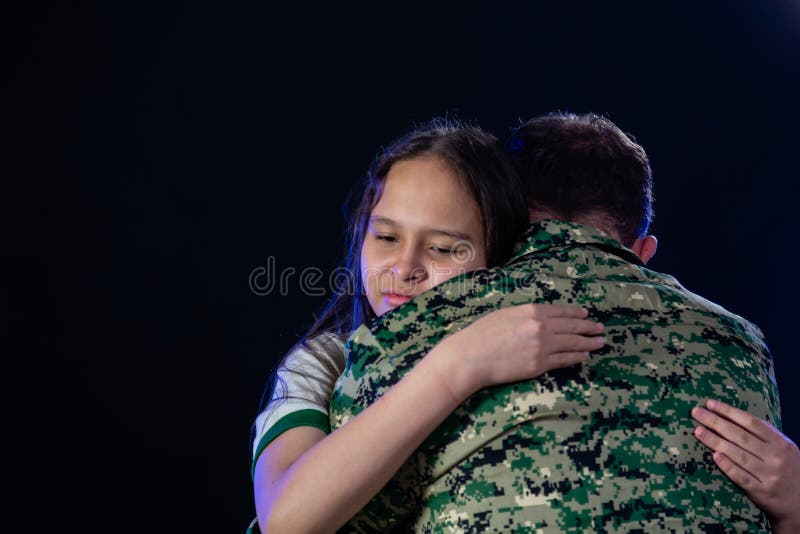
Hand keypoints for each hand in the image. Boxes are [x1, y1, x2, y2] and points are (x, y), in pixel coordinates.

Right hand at [431, 303, 603, 399]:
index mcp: (531, 311)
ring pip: (573, 344)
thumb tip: (540, 318)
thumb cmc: (481, 334)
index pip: (562, 311)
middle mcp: (541, 327)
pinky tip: (585, 355)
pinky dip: (577, 357)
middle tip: (601, 328)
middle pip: (572, 327)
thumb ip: (525, 315)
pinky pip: (564, 360)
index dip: (577, 313)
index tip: (587, 314)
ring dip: (589, 342)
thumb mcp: (505, 314)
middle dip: (589, 327)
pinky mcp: (539, 365)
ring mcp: (542, 347)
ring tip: (600, 342)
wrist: (471, 356)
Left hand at [692, 399, 799, 532]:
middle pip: (740, 436)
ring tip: (698, 431)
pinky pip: (742, 477)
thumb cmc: (788, 469)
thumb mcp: (784, 448)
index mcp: (780, 443)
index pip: (751, 422)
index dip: (729, 411)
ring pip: (738, 455)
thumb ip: (765, 433)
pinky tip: (715, 456)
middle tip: (696, 412)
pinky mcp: (762, 492)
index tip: (710, 403)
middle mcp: (775, 457)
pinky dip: (728, 466)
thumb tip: (734, 415)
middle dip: (715, 422)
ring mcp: (769, 475)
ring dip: (715, 441)